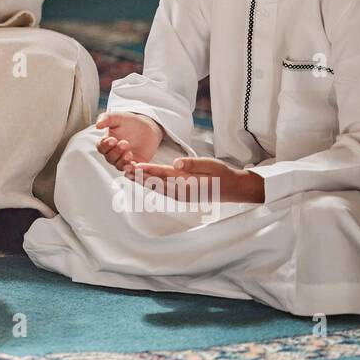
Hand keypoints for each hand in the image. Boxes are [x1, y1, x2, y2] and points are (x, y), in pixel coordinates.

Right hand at [95, 111, 163, 170]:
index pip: (101, 147)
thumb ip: (106, 118)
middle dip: (116, 151)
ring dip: (123, 161)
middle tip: (125, 143)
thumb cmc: (129, 122)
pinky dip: (132, 169)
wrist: (146, 127)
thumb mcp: (118, 117)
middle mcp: (113, 153)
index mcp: (107, 142)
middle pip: (110, 158)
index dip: (105, 145)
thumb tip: (97, 125)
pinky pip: (131, 170)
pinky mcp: (135, 164)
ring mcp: (123, 160)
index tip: (112, 139)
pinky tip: (134, 165)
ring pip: (119, 165)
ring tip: (129, 154)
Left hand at [130, 157, 265, 203]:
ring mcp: (183, 196)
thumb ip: (193, 164)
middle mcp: (183, 192)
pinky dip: (153, 186)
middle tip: (126, 171)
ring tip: (131, 176)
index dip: (149, 171)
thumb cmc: (223, 175)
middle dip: (141, 178)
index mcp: (188, 184)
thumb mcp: (210, 165)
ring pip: (159, 189)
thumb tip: (176, 163)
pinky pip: (165, 191)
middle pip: (158, 184)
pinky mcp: (183, 196)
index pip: (164, 176)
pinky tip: (146, 182)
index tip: (136, 166)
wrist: (234, 189)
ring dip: (145, 182)